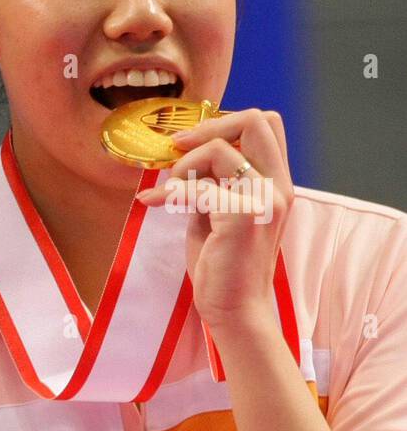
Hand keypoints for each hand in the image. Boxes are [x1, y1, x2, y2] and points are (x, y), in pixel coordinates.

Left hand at [135, 108, 293, 335]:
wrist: (236, 309)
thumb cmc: (224, 266)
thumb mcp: (218, 214)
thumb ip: (211, 184)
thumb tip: (183, 158)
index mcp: (276, 183)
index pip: (266, 125)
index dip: (226, 122)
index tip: (190, 143)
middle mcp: (278, 187)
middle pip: (256, 120)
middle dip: (209, 126)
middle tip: (177, 148)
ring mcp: (264, 201)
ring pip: (221, 148)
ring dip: (184, 163)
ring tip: (168, 188)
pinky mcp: (242, 218)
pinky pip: (199, 187)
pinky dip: (170, 192)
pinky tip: (152, 201)